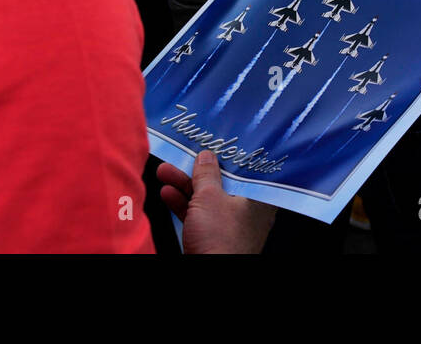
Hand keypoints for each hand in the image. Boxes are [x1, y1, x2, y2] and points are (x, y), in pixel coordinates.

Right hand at [156, 151, 275, 253]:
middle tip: (178, 157)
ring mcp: (229, 225)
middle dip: (194, 171)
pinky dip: (184, 205)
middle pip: (220, 182)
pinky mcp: (214, 237)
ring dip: (184, 186)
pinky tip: (167, 194)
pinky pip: (199, 215)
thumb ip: (206, 174)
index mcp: (257, 198)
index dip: (224, 155)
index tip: (209, 143)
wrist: (210, 277)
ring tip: (164, 172)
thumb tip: (206, 156)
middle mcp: (246, 211)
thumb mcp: (209, 198)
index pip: (242, 169)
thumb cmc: (221, 241)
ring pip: (206, 199)